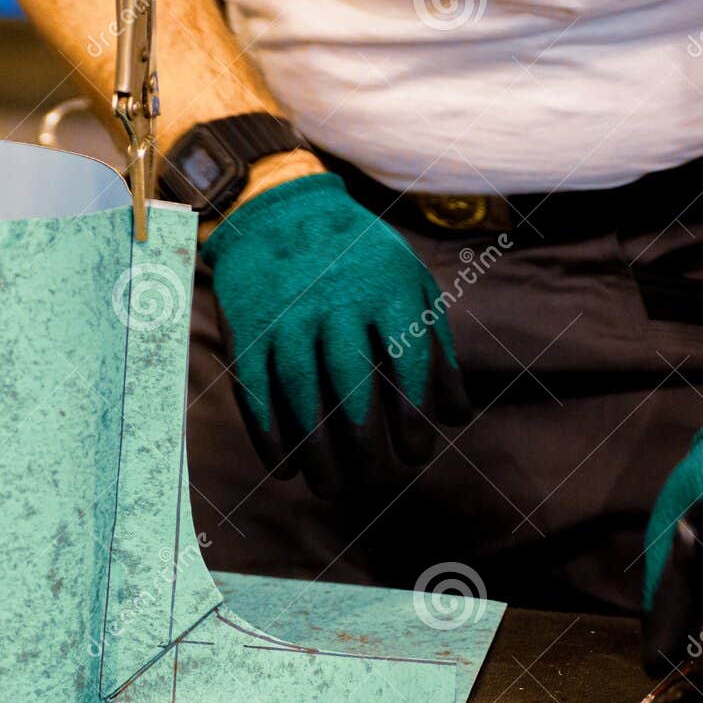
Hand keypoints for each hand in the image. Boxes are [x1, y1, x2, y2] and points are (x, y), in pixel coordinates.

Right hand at [201, 171, 470, 496]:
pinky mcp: (248, 332)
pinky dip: (269, 438)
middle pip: (353, 393)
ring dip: (318, 456)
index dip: (415, 420)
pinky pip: (257, 395)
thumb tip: (454, 415)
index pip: (408, 367)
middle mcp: (335, 301)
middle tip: (377, 480)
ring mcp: (286, 317)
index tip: (417, 453)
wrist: (279, 214)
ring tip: (332, 487)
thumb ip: (433, 343)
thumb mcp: (408, 281)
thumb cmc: (359, 260)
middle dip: (367, 450)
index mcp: (387, 287)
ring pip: (301, 401)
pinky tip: (286, 468)